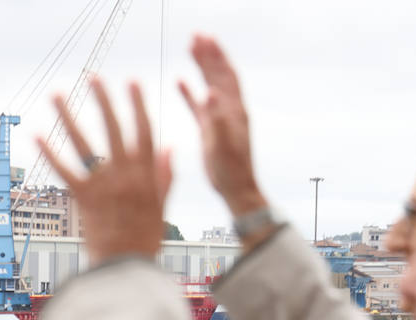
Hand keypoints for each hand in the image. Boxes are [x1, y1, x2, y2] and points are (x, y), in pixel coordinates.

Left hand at [37, 79, 170, 264]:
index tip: (132, 81)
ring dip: (68, 115)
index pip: (144, 129)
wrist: (127, 268)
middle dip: (103, 99)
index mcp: (147, 173)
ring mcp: (105, 184)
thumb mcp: (162, 205)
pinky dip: (50, 154)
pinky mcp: (84, 198)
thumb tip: (170, 147)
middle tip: (92, 76)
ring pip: (85, 142)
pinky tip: (37, 135)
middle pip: (113, 127)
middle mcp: (127, 173)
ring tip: (56, 94)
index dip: (137, 104)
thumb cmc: (145, 239)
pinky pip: (64, 171)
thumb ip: (166, 175)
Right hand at [178, 35, 265, 216]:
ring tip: (191, 47)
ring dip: (201, 66)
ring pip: (210, 84)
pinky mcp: (209, 129)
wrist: (235, 188)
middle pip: (219, 74)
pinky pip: (198, 104)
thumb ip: (216, 118)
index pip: (224, 76)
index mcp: (234, 111)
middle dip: (209, 54)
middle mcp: (229, 109)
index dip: (215, 56)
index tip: (203, 38)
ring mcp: (219, 117)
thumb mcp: (221, 145)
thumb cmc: (230, 170)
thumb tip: (211, 93)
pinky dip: (190, 91)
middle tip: (196, 35)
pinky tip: (180, 81)